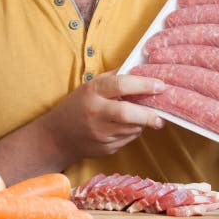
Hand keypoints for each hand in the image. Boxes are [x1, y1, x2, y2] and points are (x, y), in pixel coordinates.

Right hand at [41, 70, 165, 160]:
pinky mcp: (105, 148)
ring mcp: (100, 133)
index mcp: (93, 92)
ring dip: (142, 123)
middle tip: (160, 115)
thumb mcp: (90, 86)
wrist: (57, 137)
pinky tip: (126, 126)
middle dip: (148, 114)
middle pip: (127, 113)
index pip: (121, 85)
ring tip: (141, 116)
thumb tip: (140, 69)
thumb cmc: (77, 106)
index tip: (160, 85)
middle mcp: (96, 113)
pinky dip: (132, 132)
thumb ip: (114, 78)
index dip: (143, 84)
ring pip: (132, 128)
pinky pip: (127, 139)